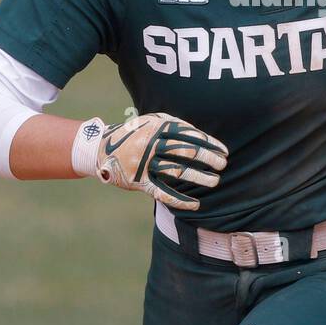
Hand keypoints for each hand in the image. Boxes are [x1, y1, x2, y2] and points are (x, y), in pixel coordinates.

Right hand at [73, 113, 226, 210]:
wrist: (101, 147)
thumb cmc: (134, 133)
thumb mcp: (152, 121)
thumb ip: (175, 125)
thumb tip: (204, 138)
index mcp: (157, 127)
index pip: (190, 136)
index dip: (209, 144)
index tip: (224, 152)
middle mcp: (151, 144)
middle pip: (186, 152)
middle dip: (208, 159)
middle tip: (222, 165)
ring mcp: (144, 163)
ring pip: (177, 172)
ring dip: (198, 178)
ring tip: (214, 181)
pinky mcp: (139, 181)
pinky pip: (162, 192)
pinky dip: (180, 200)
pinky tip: (196, 203)